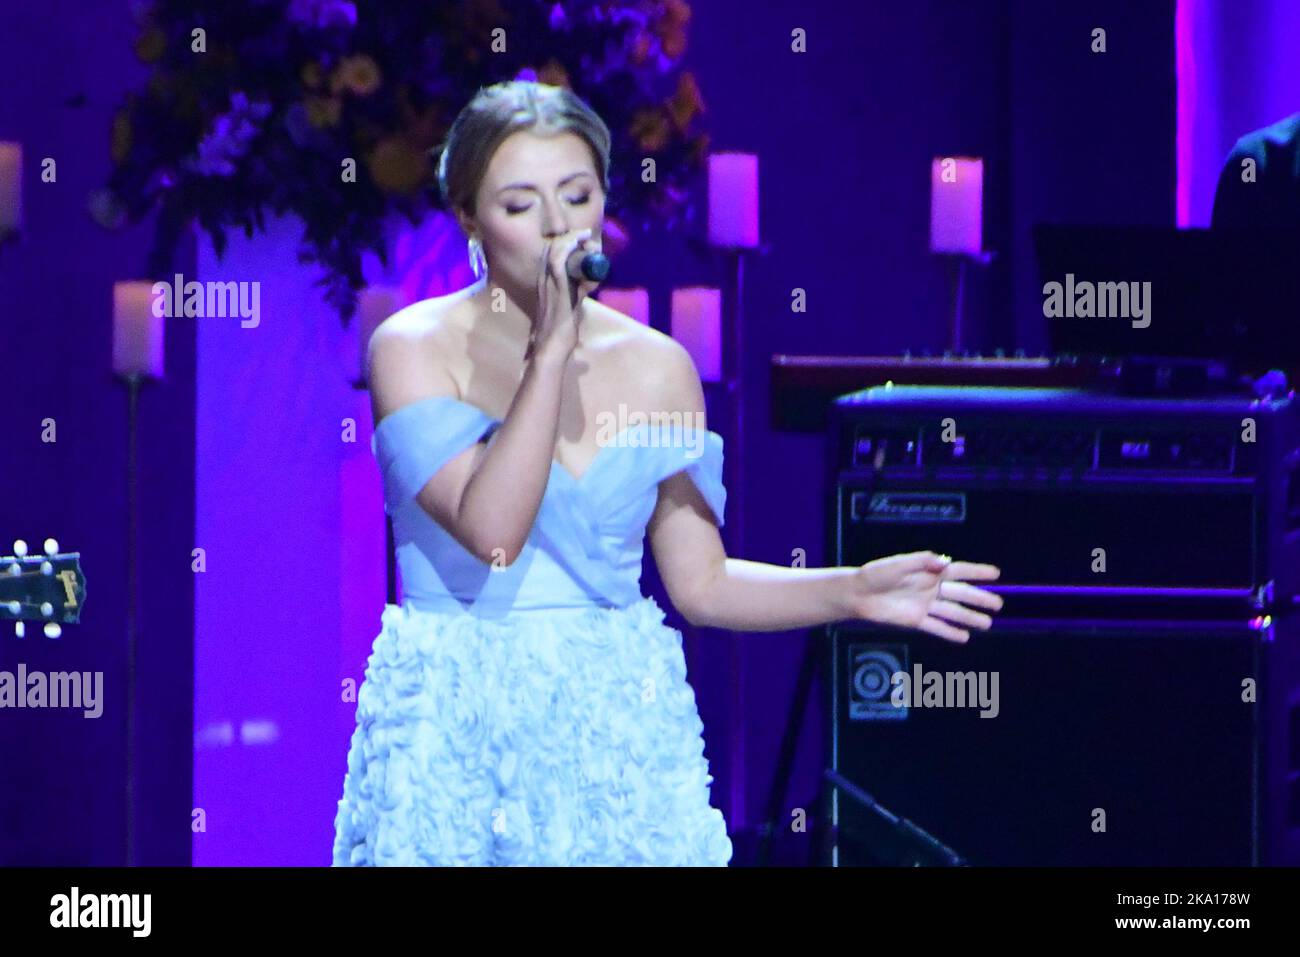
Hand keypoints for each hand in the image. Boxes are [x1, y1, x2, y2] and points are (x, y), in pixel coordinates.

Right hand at [530, 226, 602, 362]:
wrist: (553, 343)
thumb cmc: (562, 328)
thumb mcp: (570, 302)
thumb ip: (576, 291)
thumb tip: (588, 283)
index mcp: (546, 279)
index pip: (553, 252)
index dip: (568, 242)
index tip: (584, 241)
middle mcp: (544, 276)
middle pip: (554, 245)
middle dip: (572, 237)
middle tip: (587, 238)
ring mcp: (548, 279)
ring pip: (556, 247)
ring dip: (572, 239)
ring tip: (586, 237)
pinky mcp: (555, 284)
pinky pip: (558, 258)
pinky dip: (569, 246)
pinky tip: (580, 241)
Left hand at [844, 550, 1003, 642]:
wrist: (857, 595)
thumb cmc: (875, 575)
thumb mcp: (897, 565)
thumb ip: (921, 562)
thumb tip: (945, 562)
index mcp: (928, 571)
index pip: (958, 571)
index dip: (977, 571)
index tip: (995, 573)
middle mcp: (930, 588)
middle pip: (961, 593)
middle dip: (980, 598)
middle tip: (999, 604)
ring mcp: (924, 605)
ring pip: (952, 612)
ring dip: (970, 617)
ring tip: (987, 624)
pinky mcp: (915, 620)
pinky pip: (936, 627)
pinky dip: (950, 632)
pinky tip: (964, 638)